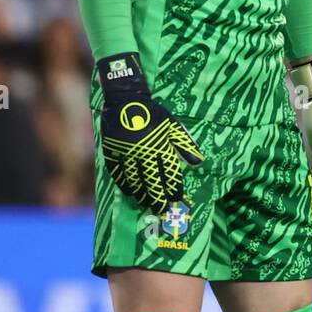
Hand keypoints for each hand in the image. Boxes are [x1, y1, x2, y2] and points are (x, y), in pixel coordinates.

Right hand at [97, 52, 203, 215]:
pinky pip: (118, 174)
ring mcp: (125, 154)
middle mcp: (143, 153)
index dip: (174, 189)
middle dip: (158, 198)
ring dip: (141, 194)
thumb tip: (199, 163)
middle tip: (162, 211)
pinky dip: (124, 185)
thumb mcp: (173, 126)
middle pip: (151, 182)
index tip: (178, 200)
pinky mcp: (112, 153)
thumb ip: (186, 145)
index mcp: (159, 147)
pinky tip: (130, 193)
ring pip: (134, 181)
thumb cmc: (153, 113)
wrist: (125, 100)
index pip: (169, 173)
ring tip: (147, 204)